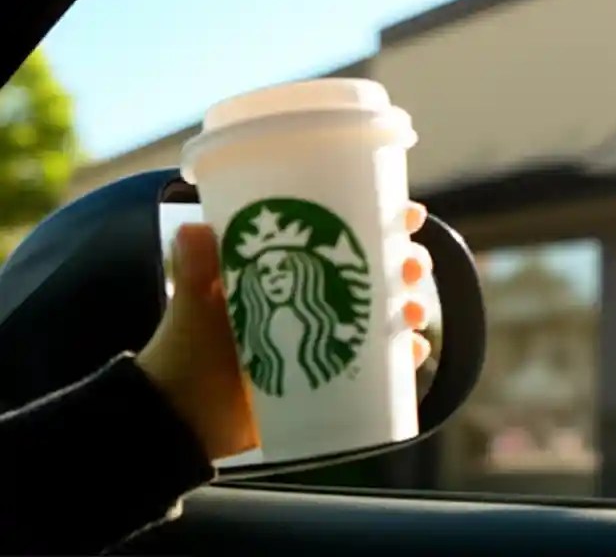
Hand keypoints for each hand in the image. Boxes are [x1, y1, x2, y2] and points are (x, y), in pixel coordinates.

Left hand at [138, 202, 436, 461]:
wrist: (182, 419)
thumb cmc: (185, 353)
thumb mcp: (192, 306)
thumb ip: (195, 268)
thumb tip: (191, 227)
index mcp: (289, 272)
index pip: (341, 237)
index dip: (381, 220)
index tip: (408, 214)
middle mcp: (316, 301)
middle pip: (377, 272)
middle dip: (406, 264)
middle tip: (412, 267)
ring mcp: (328, 339)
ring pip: (387, 315)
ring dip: (413, 308)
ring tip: (415, 313)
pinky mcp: (334, 377)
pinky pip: (381, 366)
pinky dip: (403, 358)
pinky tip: (413, 352)